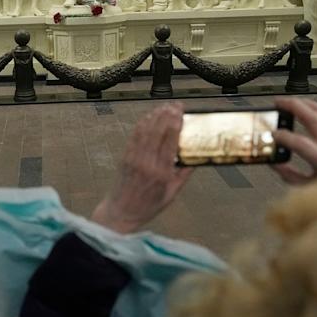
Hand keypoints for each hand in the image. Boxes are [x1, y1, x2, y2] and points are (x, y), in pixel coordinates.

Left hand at [91, 103, 192, 233]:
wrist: (121, 212)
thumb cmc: (148, 205)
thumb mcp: (172, 193)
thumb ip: (183, 174)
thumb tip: (196, 157)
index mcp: (161, 173)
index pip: (170, 142)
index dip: (175, 124)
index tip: (181, 112)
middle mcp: (147, 163)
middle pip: (158, 132)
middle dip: (167, 115)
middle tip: (176, 105)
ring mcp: (134, 158)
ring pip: (145, 130)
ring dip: (155, 116)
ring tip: (165, 106)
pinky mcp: (125, 156)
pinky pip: (134, 135)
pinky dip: (142, 123)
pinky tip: (150, 116)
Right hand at [271, 98, 316, 201]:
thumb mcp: (311, 188)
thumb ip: (289, 175)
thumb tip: (274, 162)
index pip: (298, 141)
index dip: (282, 136)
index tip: (271, 134)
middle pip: (312, 117)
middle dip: (292, 106)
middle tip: (277, 103)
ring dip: (304, 103)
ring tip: (289, 101)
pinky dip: (316, 107)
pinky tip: (307, 107)